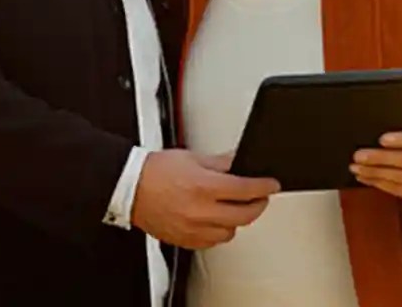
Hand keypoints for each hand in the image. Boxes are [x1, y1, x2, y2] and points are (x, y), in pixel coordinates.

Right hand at [132, 150, 280, 249]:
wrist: (129, 187)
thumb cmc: (155, 171)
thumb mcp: (192, 157)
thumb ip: (220, 162)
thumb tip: (239, 161)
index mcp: (204, 187)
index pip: (246, 189)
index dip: (265, 187)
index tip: (272, 185)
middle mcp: (200, 211)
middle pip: (244, 216)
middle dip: (257, 205)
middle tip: (259, 197)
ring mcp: (192, 228)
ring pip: (230, 233)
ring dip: (237, 221)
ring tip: (234, 209)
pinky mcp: (184, 240)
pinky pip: (212, 242)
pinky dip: (218, 232)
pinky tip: (216, 221)